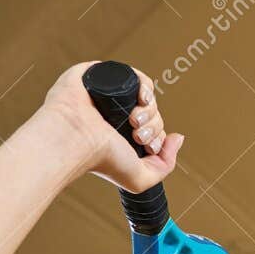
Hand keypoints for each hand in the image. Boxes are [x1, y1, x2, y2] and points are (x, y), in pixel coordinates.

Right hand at [39, 62, 182, 192]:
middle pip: (152, 113)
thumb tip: (178, 138)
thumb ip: (165, 165)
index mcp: (122, 135)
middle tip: (138, 135)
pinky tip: (142, 98)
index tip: (147, 147)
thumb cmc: (101, 160)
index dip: (157, 136)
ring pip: (146, 96)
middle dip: (153, 125)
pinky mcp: (101, 76)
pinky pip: (134, 75)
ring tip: (134, 120)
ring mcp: (108, 95)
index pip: (153, 129)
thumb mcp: (140, 178)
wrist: (77, 140)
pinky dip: (145, 86)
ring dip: (150, 108)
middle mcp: (115, 115)